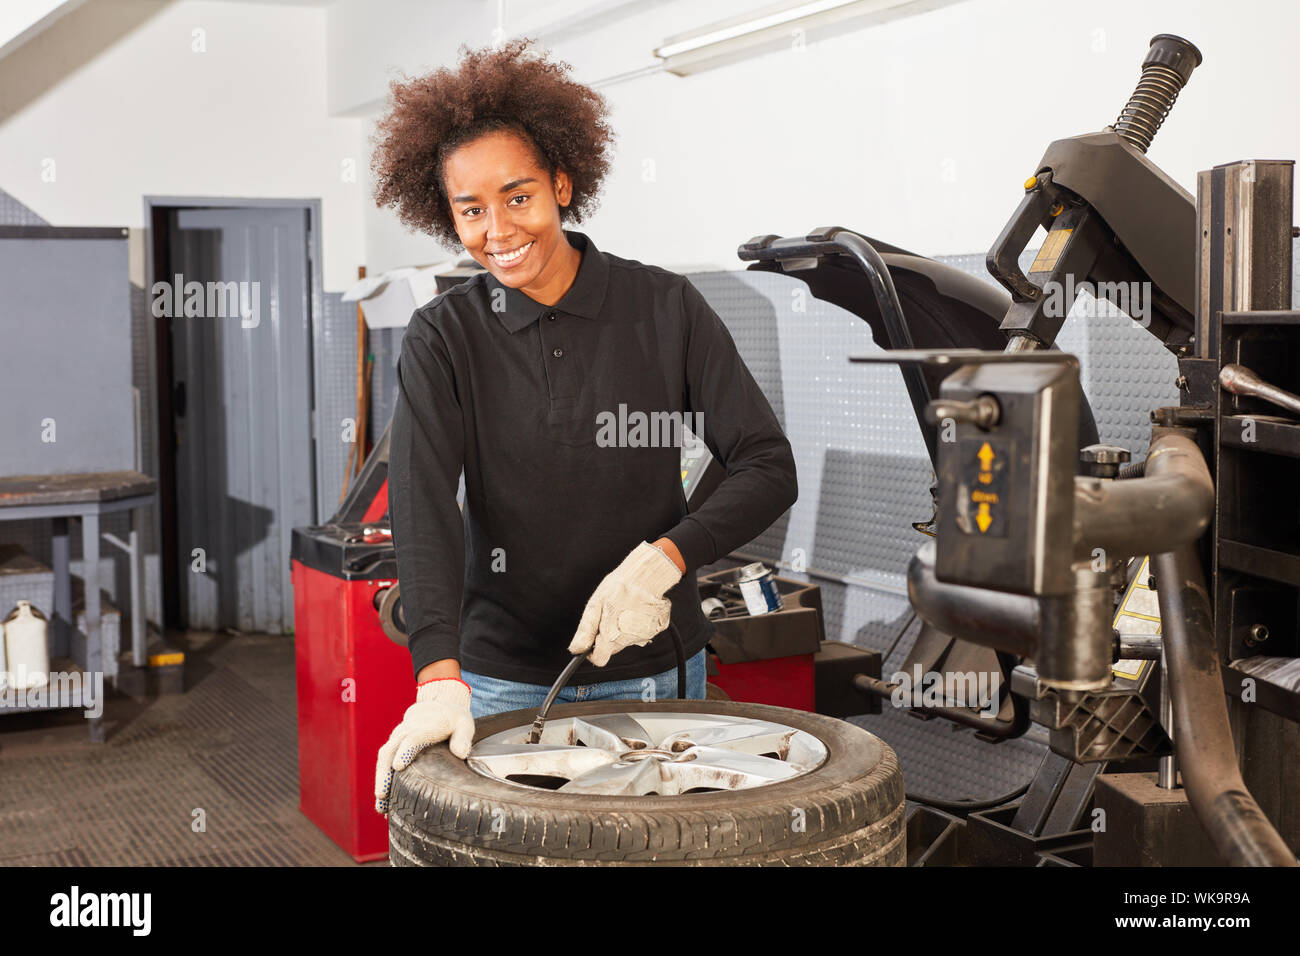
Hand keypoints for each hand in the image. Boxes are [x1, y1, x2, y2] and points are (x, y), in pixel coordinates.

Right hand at [374, 678, 474, 814]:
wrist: (439, 706)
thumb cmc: (454, 720)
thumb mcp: (464, 725)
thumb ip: (463, 737)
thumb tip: (461, 753)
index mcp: (426, 725)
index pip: (412, 737)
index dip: (405, 751)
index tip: (398, 766)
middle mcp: (406, 730)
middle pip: (390, 750)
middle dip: (384, 773)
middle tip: (382, 795)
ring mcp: (397, 738)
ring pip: (384, 758)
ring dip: (380, 781)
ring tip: (381, 807)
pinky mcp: (394, 746)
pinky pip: (385, 762)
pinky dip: (383, 780)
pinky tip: (384, 801)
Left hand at [567, 542, 682, 666]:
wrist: (648, 573)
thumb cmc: (620, 586)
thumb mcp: (596, 604)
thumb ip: (586, 629)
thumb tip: (576, 648)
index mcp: (612, 636)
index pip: (600, 659)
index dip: (593, 651)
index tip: (593, 640)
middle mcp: (629, 639)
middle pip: (613, 647)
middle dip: (609, 635)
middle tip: (610, 613)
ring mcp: (645, 635)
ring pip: (627, 638)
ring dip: (623, 628)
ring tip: (625, 607)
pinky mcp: (656, 629)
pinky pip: (641, 630)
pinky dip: (638, 622)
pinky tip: (636, 607)